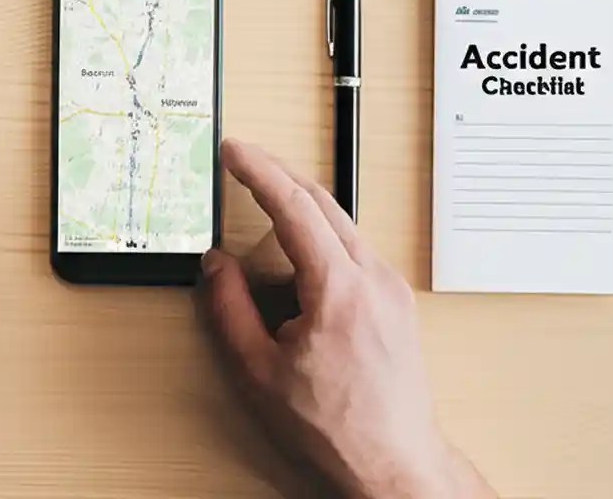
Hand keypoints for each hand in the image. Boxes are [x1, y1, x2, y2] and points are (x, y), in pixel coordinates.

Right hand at [199, 139, 494, 498]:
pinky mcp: (397, 300)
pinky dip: (321, 235)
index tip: (234, 151)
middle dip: (279, 174)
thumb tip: (216, 265)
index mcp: (340, 290)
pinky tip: (299, 251)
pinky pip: (355, 248)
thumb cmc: (335, 427)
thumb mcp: (259, 371)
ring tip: (263, 204)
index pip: (294, 207)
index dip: (258, 171)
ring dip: (300, 206)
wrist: (394, 461)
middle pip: (322, 202)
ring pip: (341, 222)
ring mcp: (391, 288)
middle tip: (244, 163)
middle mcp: (374, 279)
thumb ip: (230, 309)